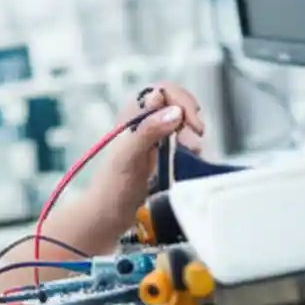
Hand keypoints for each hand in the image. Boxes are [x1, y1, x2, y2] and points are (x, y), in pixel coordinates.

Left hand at [83, 84, 206, 225]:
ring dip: (191, 129)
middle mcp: (140, 121)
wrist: (108, 214)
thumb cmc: (113, 187)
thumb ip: (148, 131)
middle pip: (174, 102)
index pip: (162, 90)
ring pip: (179, 118)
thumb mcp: (129, 157)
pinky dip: (190, 140)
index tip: (188, 121)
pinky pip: (179, 134)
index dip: (179, 101)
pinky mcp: (157, 150)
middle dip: (189, 116)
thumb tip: (173, 112)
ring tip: (194, 148)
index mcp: (130, 115)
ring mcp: (150, 135)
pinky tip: (192, 152)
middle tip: (195, 138)